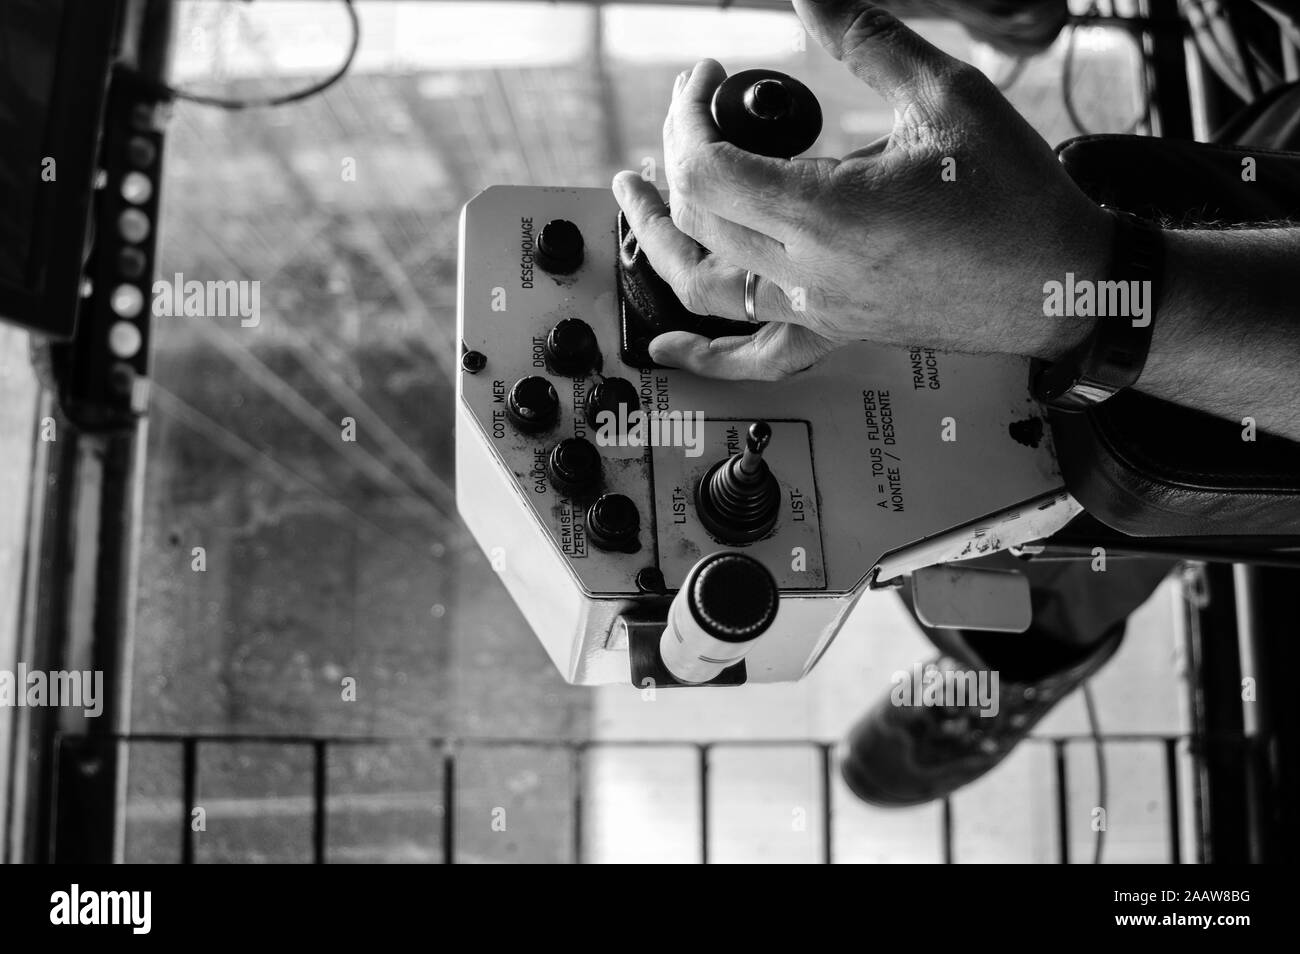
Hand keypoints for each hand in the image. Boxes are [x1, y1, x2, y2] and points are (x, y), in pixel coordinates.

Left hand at [610, 0, 1113, 380]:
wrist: (1062, 283)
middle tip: (687, 110)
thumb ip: (869, 39)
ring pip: (703, 288)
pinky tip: (667, 344)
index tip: (705, 77)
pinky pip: (754, 356)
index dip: (687, 114)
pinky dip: (706, 353)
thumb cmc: (1017, 197)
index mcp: (830, 214)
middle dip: (673, 154)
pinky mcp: (833, 331)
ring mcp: (817, 311)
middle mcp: (810, 273)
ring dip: (659, 240)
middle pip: (696, 219)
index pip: (708, 168)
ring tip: (638, 199)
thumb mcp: (948, 96)